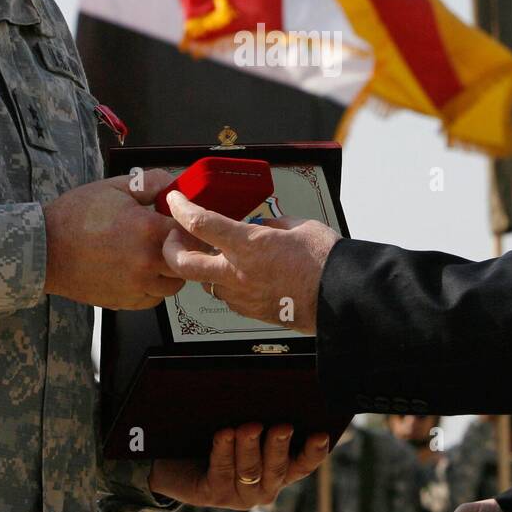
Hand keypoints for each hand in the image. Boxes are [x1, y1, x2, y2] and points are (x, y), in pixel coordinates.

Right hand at [43, 170, 177, 307]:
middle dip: (184, 248)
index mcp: (149, 229)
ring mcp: (138, 285)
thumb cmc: (76, 215)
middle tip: (173, 239)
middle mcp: (148, 261)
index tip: (182, 220)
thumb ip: (149, 183)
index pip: (191, 229)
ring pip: (174, 284)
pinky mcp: (126, 302)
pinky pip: (154, 298)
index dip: (190, 223)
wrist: (44, 249)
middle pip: (188, 259)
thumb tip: (173, 183)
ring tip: (155, 256)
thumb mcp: (114, 188)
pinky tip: (140, 272)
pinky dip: (153, 287)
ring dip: (171, 270)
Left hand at [149, 422, 330, 508]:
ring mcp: (240, 494)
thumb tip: (279, 387)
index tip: (320, 434)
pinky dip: (224, 450)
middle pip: (277, 468)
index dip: (315, 452)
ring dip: (250, 447)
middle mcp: (264, 487)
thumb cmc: (221, 438)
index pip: (303, 464)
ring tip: (248, 427)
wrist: (181, 460)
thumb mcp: (247, 426)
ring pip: (250, 471)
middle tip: (282, 426)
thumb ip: (266, 416)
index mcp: (280, 470)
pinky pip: (222, 471)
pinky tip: (224, 434)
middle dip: (279, 446)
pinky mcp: (214, 493)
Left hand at [160, 191, 340, 333]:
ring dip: (202, 267)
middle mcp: (237, 272)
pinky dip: (225, 283)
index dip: (181, 208)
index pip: (199, 223)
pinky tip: (238, 273)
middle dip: (171, 249)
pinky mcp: (250, 311)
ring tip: (213, 254)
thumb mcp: (298, 227)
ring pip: (204, 282)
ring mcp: (241, 295)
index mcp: (248, 244)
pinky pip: (226, 296)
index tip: (175, 201)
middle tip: (175, 238)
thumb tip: (263, 227)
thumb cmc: (325, 261)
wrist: (340, 298)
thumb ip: (272, 225)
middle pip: (183, 264)